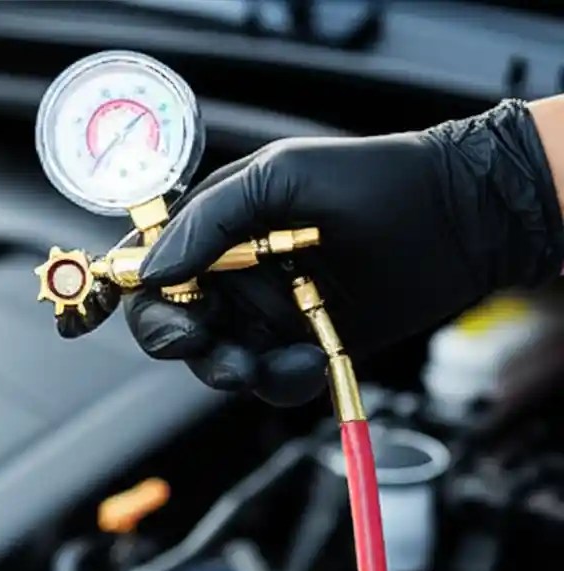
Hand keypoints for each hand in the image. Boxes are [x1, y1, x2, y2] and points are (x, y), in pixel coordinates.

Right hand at [127, 99, 563, 405]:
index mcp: (213, 226)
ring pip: (217, 361)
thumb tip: (152, 270)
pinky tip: (314, 359)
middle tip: (208, 348)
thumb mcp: (281, 176)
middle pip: (169, 322)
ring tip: (284, 358)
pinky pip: (269, 380)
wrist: (461, 218)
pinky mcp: (301, 346)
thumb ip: (210, 218)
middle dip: (181, 342)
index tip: (125, 321)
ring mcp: (264, 312)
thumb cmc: (373, 179)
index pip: (146, 263)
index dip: (127, 292)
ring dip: (236, 369)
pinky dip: (283, 380)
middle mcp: (229, 273)